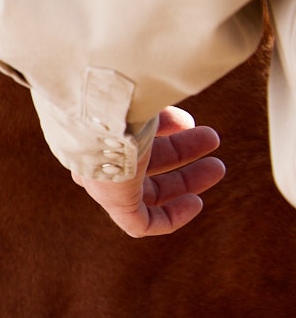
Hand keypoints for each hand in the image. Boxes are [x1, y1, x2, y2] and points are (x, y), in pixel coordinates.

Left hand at [75, 106, 224, 236]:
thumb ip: (155, 97)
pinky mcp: (115, 203)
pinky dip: (171, 218)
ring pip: (149, 190)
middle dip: (182, 151)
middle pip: (145, 161)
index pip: (131, 134)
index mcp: (102, 127)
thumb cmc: (121, 94)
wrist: (98, 109)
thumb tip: (176, 95)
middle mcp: (100, 155)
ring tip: (218, 166)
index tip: (187, 123)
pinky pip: (142, 223)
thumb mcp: (142, 93)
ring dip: (187, 180)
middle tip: (212, 139)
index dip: (162, 129)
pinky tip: (196, 203)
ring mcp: (106, 182)